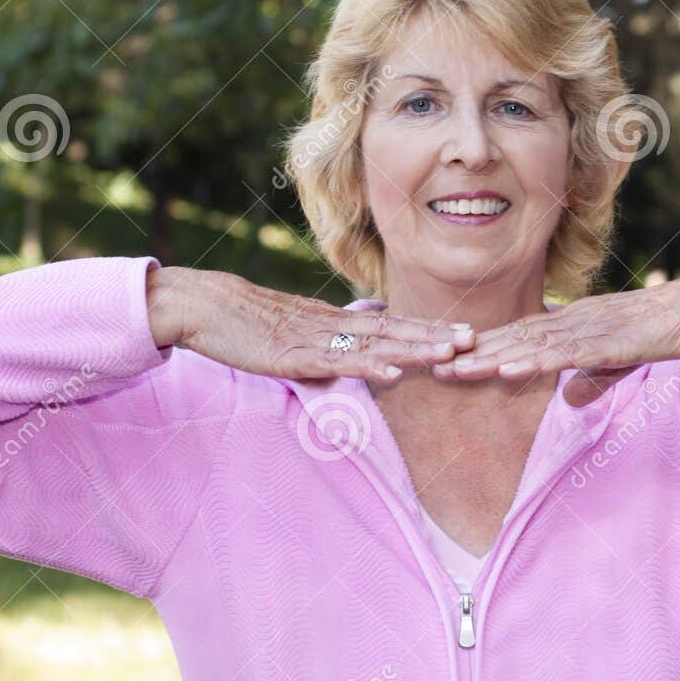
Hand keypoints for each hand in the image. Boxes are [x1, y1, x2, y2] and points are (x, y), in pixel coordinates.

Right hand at [148, 266, 475, 382]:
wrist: (202, 306)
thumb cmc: (241, 324)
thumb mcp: (289, 338)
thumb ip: (320, 351)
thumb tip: (347, 363)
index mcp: (332, 322)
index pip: (389, 325)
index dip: (426, 329)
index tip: (462, 334)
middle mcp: (331, 326)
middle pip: (392, 330)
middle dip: (435, 335)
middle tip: (477, 339)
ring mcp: (314, 340)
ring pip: (374, 345)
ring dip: (414, 348)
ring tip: (450, 352)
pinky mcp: (294, 356)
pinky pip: (339, 363)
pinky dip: (370, 368)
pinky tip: (395, 374)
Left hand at [432, 268, 679, 405]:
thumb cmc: (671, 332)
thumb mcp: (625, 361)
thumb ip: (595, 377)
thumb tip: (569, 398)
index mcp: (574, 324)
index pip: (517, 338)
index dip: (478, 349)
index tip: (442, 361)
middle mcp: (572, 320)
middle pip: (509, 337)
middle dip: (467, 352)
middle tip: (424, 362)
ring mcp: (588, 327)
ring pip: (527, 343)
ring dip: (486, 356)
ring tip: (448, 369)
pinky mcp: (607, 338)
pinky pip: (561, 352)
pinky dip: (529, 360)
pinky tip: (503, 367)